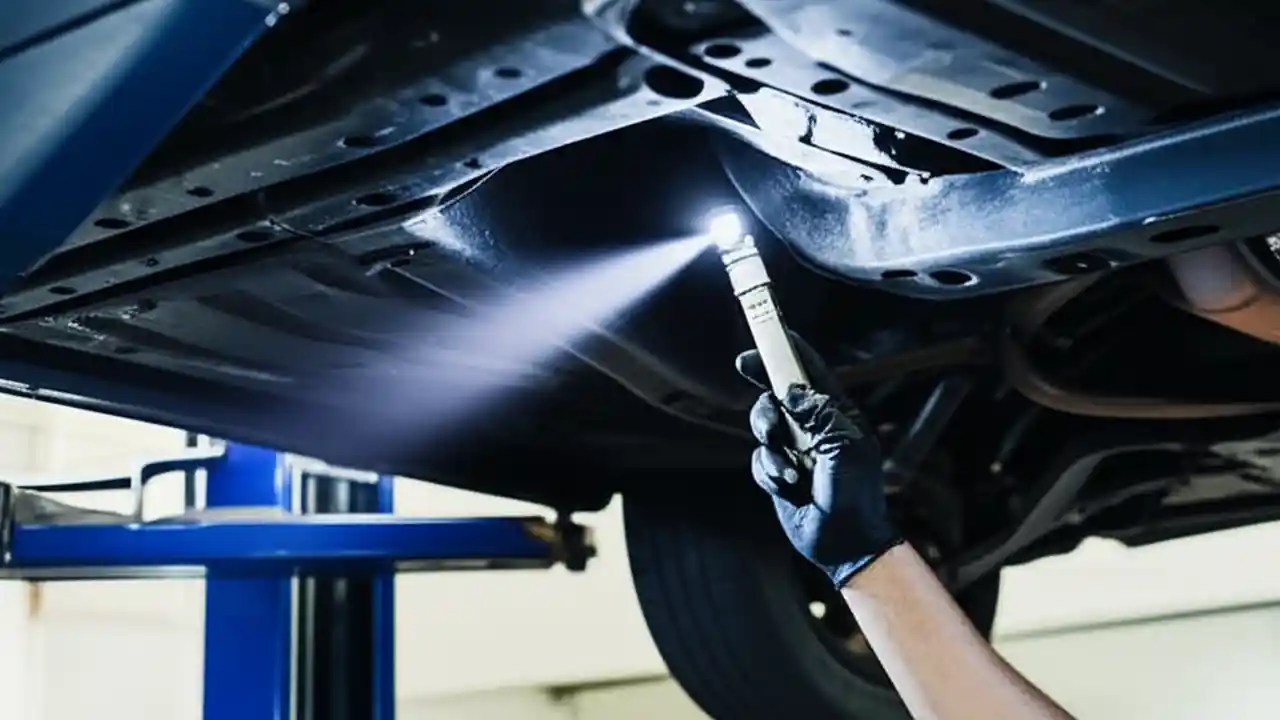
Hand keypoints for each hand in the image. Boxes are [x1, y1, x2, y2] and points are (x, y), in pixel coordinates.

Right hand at [736, 336, 900, 587]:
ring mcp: (794, 449)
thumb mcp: (845, 449)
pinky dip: (769, 472)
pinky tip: (788, 487)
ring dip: (770, 447)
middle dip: (767, 407)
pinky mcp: (778, 472)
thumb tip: (793, 391)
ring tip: (788, 470)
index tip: (766, 335)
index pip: (809, 371)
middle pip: (776, 396)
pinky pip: (759, 460)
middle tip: (770, 423)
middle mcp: (812, 426)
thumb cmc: (856, 495)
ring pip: (763, 426)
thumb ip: (820, 415)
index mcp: (836, 414)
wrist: (845, 543)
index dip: (787, 349)